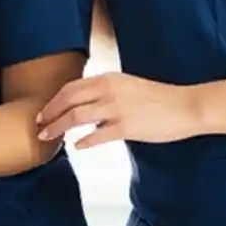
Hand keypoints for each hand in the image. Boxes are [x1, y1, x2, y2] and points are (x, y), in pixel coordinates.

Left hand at [34, 72, 201, 147]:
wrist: (185, 106)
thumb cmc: (159, 98)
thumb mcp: (128, 86)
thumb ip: (107, 91)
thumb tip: (87, 104)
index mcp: (108, 79)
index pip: (72, 87)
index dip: (54, 100)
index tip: (44, 111)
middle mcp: (109, 90)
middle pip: (68, 100)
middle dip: (50, 113)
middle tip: (39, 124)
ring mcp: (117, 109)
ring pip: (77, 117)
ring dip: (59, 127)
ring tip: (49, 136)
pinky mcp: (127, 127)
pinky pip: (97, 135)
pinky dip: (84, 141)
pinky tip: (77, 146)